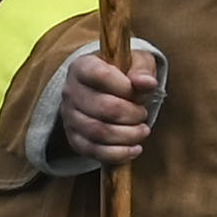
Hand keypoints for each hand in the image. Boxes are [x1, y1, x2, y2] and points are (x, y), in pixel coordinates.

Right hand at [52, 41, 163, 169]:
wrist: (108, 90)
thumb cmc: (124, 74)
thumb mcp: (137, 63)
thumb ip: (142, 70)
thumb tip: (147, 83)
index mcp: (83, 67)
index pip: (100, 75)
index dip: (124, 87)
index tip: (140, 92)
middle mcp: (70, 91)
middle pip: (101, 107)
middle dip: (130, 114)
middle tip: (144, 114)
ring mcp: (69, 117)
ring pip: (97, 132)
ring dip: (126, 135)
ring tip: (142, 131)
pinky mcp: (74, 138)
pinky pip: (92, 151)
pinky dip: (117, 154)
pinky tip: (134, 149)